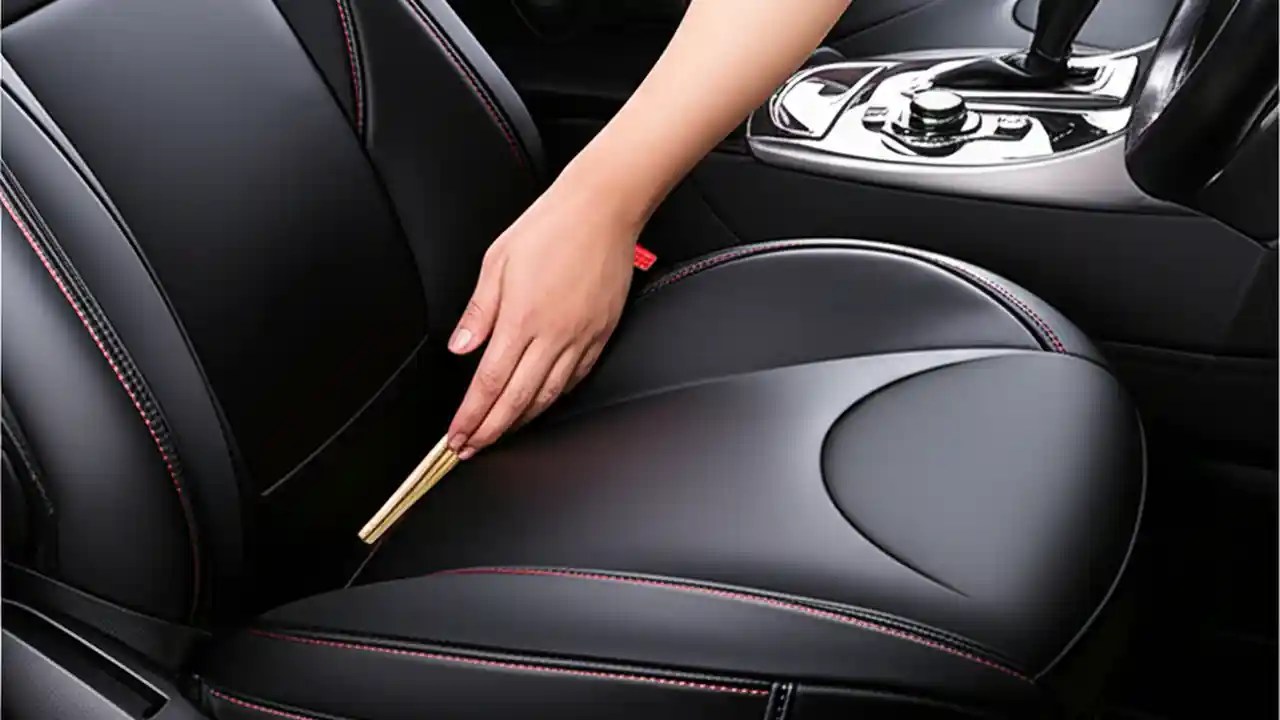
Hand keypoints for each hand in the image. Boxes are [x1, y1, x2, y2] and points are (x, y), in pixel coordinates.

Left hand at [446, 177, 636, 458]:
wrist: (603, 209)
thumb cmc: (550, 226)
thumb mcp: (497, 260)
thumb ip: (478, 311)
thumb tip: (460, 349)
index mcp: (522, 317)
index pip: (490, 382)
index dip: (472, 416)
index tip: (458, 436)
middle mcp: (554, 334)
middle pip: (518, 400)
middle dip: (491, 430)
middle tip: (472, 448)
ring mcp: (582, 337)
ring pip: (548, 396)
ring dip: (521, 421)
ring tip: (501, 432)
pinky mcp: (602, 333)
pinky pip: (576, 378)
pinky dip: (554, 398)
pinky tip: (540, 403)